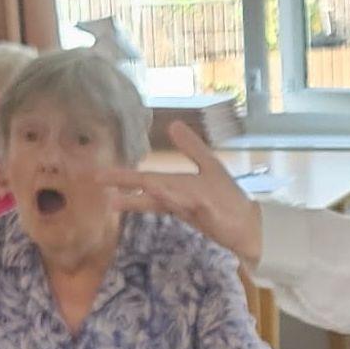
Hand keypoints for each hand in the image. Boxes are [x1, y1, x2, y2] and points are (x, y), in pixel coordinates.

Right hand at [94, 123, 262, 263]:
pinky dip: (188, 203)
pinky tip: (177, 196)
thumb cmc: (227, 199)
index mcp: (177, 187)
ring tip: (127, 191)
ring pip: (171, 199)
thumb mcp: (209, 167)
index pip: (147, 180)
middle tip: (99, 185)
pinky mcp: (215, 215)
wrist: (251, 224)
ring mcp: (197, 208)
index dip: (124, 178)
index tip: (98, 176)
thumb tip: (172, 124)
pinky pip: (199, 207)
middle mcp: (182, 198)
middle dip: (128, 186)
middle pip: (152, 191)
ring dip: (155, 193)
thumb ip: (191, 147)